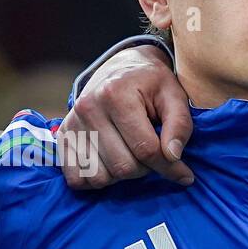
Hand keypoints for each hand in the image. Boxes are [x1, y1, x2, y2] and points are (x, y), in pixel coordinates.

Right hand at [60, 45, 194, 188]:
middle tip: (156, 156)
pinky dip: (98, 180)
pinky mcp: (62, 137)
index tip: (185, 175)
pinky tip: (114, 163)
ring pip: (101, 177)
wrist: (121, 68)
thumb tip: (173, 157)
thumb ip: (179, 124)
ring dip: (123, 176)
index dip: (170, 167)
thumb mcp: (174, 95)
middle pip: (123, 166)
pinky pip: (77, 179)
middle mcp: (88, 109)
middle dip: (147, 169)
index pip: (146, 148)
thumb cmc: (152, 83)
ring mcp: (71, 124)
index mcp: (116, 95)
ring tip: (135, 156)